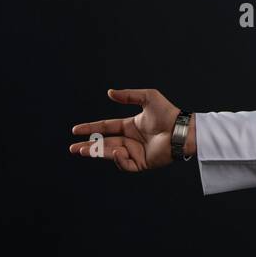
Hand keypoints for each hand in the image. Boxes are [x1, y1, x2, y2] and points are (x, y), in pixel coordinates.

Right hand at [69, 88, 184, 171]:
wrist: (182, 130)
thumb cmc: (168, 113)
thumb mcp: (147, 98)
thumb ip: (128, 96)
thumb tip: (109, 92)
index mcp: (130, 126)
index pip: (105, 128)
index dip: (90, 128)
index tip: (75, 130)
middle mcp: (131, 140)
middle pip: (104, 143)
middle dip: (88, 146)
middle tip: (73, 148)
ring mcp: (136, 152)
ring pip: (111, 154)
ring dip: (97, 152)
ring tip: (84, 150)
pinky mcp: (142, 163)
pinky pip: (126, 164)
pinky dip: (118, 159)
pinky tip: (116, 151)